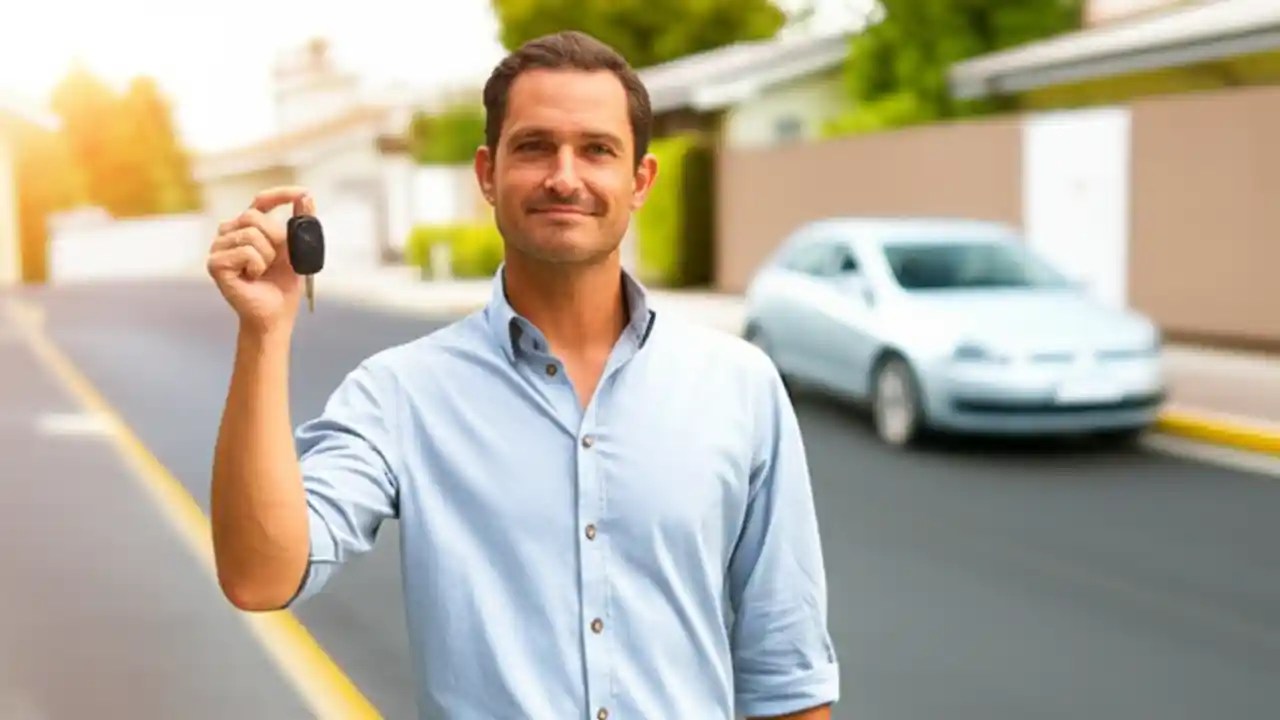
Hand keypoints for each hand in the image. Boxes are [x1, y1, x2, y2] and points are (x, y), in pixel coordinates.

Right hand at [207, 187, 315, 333]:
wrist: (275, 313)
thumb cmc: (282, 283)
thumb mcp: (297, 249)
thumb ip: (301, 222)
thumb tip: (306, 196)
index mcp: (249, 226)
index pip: (260, 201)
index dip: (280, 195)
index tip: (301, 193)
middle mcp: (230, 232)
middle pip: (254, 216)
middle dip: (275, 238)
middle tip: (274, 261)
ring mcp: (219, 247)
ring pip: (251, 234)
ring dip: (267, 256)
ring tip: (262, 271)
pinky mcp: (215, 263)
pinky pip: (246, 252)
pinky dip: (257, 266)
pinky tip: (252, 277)